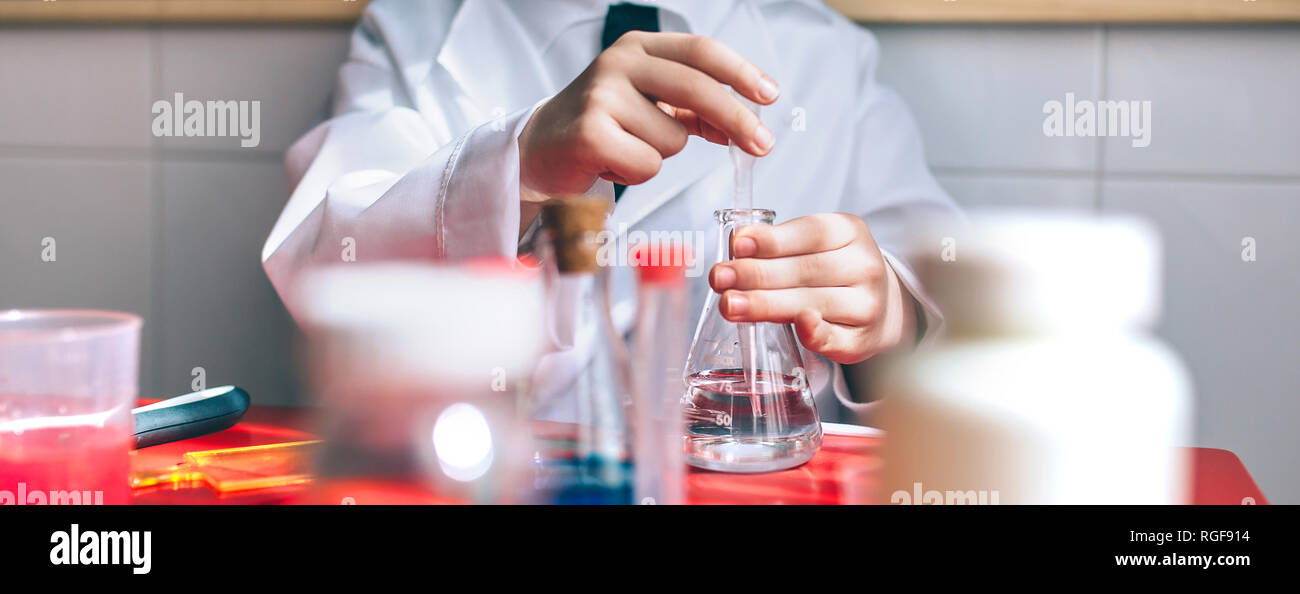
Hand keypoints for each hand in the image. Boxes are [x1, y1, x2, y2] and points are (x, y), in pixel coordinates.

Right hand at [518, 32, 779, 198]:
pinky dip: (637, 174)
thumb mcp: (648, 104)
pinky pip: (647, 164)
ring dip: (660, 155)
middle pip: (697, 88)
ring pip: (673, 138)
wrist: (538, 150)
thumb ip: (694, 107)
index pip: (701, 51)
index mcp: (637, 48)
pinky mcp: (588, 133)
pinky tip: (611, 164)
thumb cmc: (601, 126)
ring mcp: (600, 96)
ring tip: (627, 150)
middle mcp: (618, 63)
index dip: (741, 73)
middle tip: (763, 145)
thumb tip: (745, 124)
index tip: (770, 95)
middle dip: (737, 120)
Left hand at [709, 213, 916, 364]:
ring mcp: (866, 305)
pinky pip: (835, 338)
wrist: (881, 305)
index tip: (738, 245)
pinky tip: (798, 326)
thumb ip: (780, 244)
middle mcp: (864, 266)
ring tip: (730, 304)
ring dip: (767, 304)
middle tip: (720, 278)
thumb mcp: (815, 243)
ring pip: (813, 303)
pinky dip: (816, 334)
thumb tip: (737, 245)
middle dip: (756, 275)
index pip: (809, 233)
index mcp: (849, 232)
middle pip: (805, 270)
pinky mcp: (862, 340)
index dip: (771, 241)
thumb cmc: (833, 270)